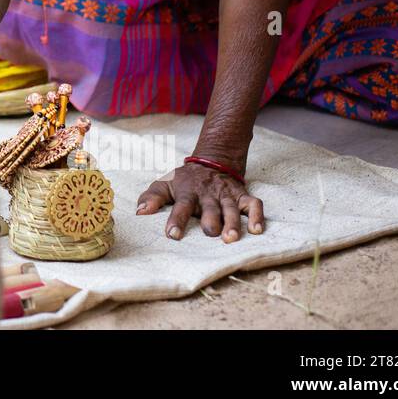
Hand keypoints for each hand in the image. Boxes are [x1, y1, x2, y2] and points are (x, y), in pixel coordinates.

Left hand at [136, 161, 263, 242]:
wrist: (211, 161)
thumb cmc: (184, 180)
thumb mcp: (165, 184)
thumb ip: (151, 197)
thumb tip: (139, 212)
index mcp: (187, 193)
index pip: (181, 206)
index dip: (176, 220)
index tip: (172, 234)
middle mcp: (208, 195)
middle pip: (210, 209)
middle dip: (210, 221)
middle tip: (209, 232)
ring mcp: (227, 195)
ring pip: (232, 209)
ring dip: (233, 223)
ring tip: (231, 238)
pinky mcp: (242, 196)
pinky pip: (254, 204)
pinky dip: (258, 216)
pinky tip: (258, 230)